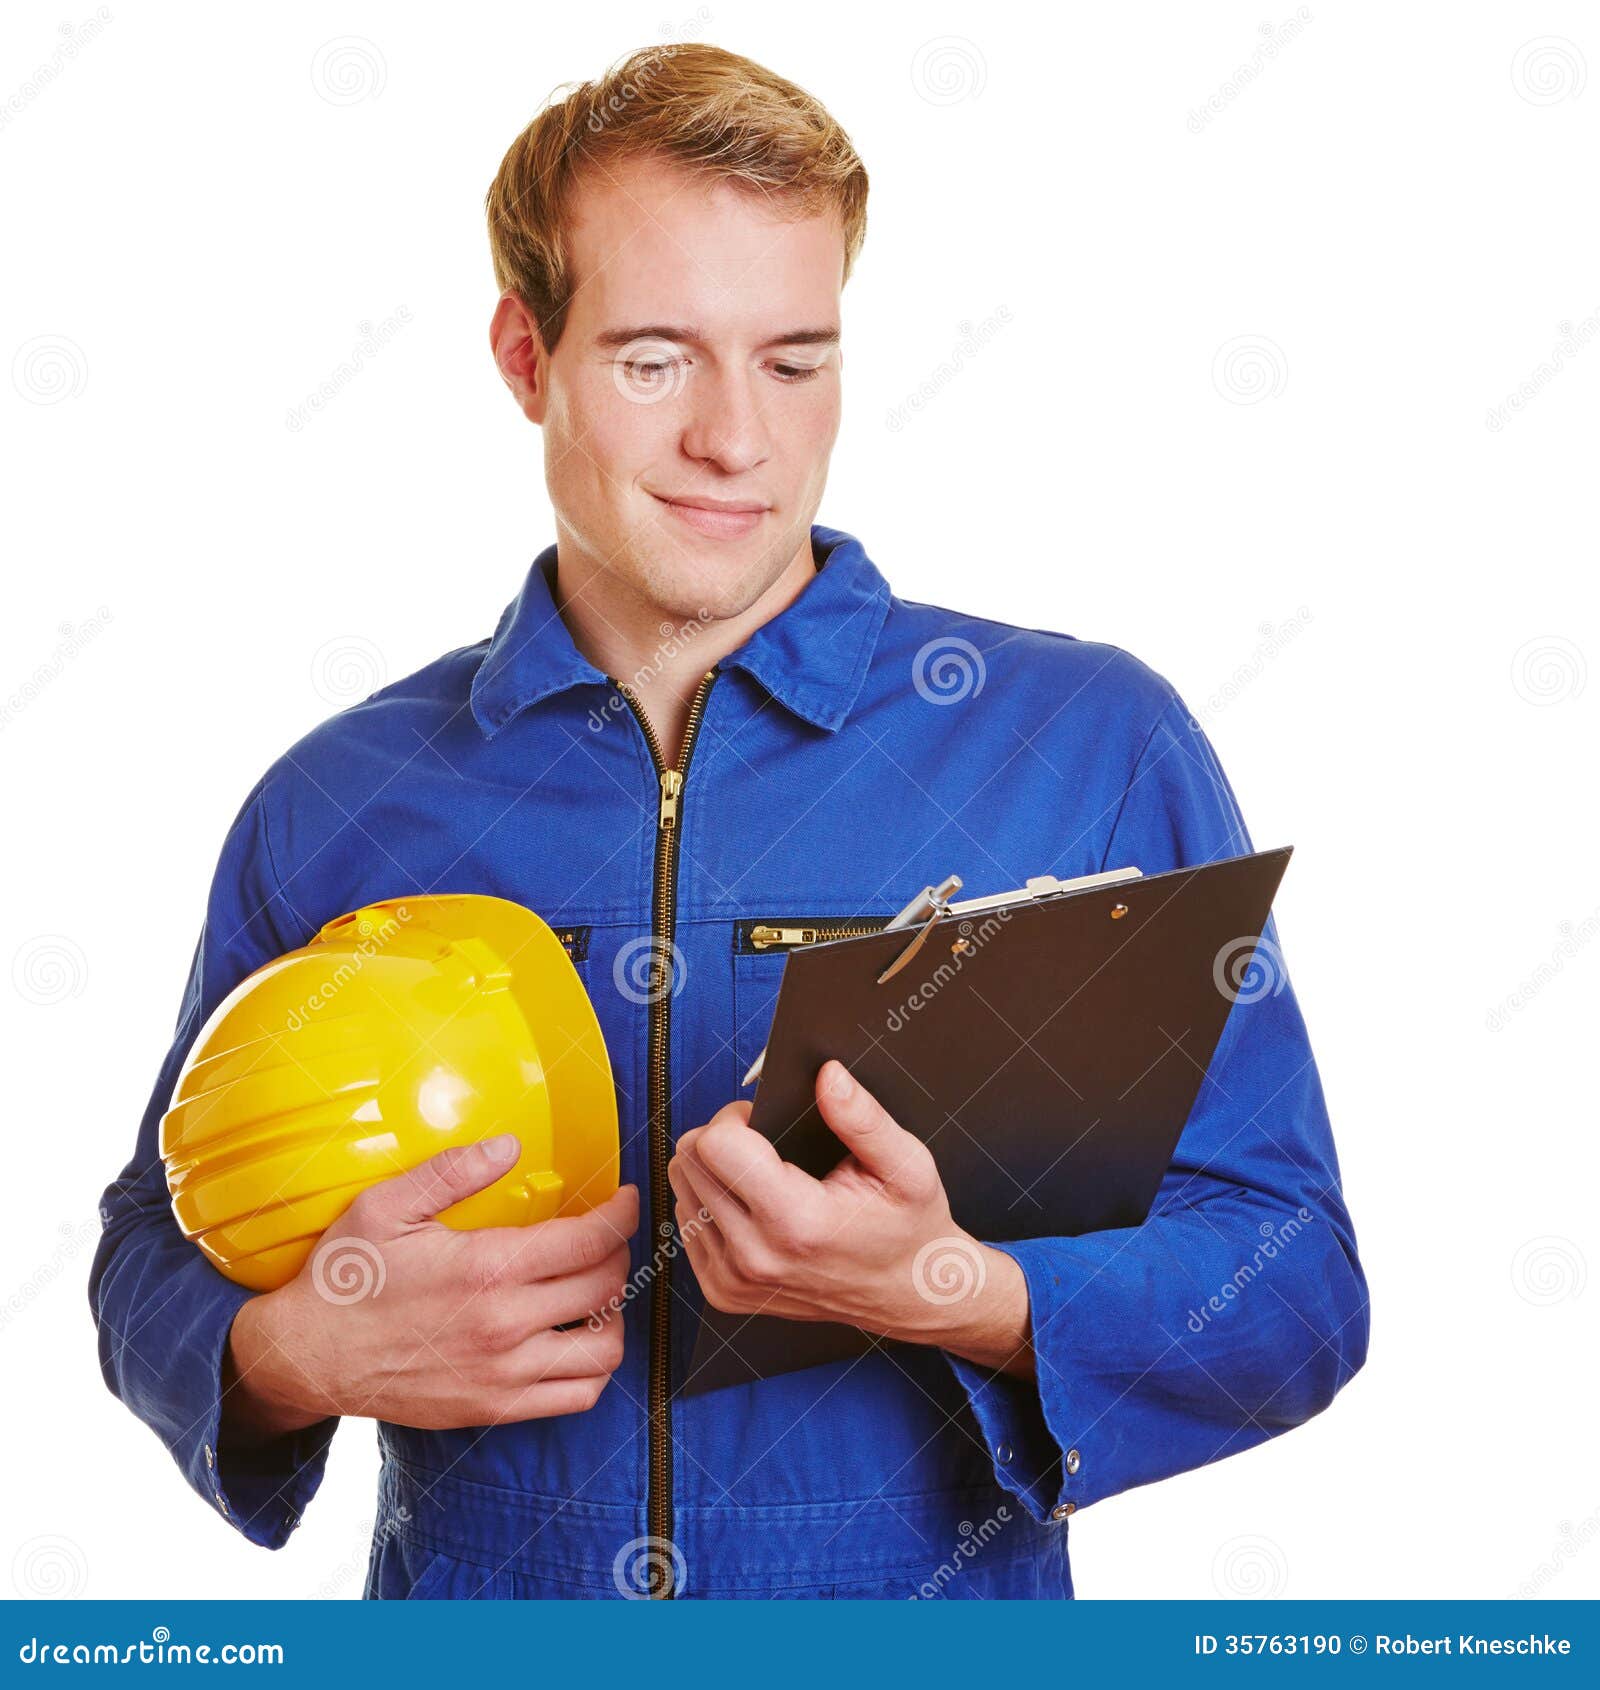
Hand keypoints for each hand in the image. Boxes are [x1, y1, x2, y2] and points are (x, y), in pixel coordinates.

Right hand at [222, 1133, 638, 1440]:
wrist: (306, 1357)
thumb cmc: (346, 1277)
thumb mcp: (387, 1206)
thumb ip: (453, 1171)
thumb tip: (511, 1145)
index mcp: (487, 1268)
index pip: (589, 1241)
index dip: (621, 1215)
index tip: (626, 1200)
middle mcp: (505, 1325)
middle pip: (606, 1287)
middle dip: (618, 1254)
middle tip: (605, 1237)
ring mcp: (504, 1374)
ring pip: (603, 1349)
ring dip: (614, 1314)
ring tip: (595, 1290)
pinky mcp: (495, 1409)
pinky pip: (575, 1395)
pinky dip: (592, 1368)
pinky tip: (576, 1338)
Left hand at [667, 1060, 1031, 1374]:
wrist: (908, 1293)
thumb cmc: (908, 1226)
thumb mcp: (906, 1164)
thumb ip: (863, 1117)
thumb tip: (827, 1075)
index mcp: (797, 1223)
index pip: (714, 1146)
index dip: (735, 1118)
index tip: (762, 1121)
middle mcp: (755, 1257)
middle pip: (689, 1162)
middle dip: (721, 1137)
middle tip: (766, 1145)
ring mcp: (733, 1281)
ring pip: (681, 1190)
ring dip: (713, 1171)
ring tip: (762, 1177)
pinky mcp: (722, 1293)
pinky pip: (687, 1223)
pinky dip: (711, 1203)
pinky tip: (753, 1205)